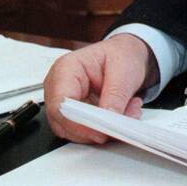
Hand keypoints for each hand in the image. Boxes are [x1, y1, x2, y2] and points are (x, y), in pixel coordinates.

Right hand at [43, 33, 157, 143]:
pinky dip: (105, 129)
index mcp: (65, 69)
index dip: (77, 122)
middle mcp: (59, 87)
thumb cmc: (120, 55)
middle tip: (119, 127)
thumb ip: (115, 96)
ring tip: (127, 113)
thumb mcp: (124, 71)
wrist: (126, 54)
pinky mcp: (75, 113)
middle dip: (93, 130)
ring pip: (73, 131)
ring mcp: (65, 102)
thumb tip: (110, 119)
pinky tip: (122, 115)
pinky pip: (85, 131)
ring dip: (102, 130)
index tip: (99, 131)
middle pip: (63, 122)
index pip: (60, 104)